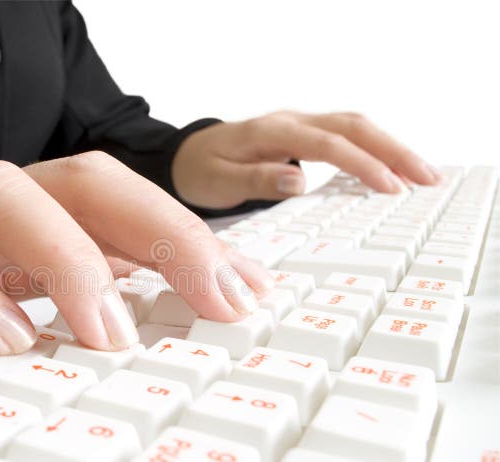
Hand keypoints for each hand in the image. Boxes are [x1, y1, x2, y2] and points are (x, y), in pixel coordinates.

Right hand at [0, 152, 273, 390]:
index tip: (245, 291)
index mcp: (24, 218)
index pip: (119, 201)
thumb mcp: (10, 302)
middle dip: (159, 231)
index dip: (188, 237)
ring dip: (69, 261)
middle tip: (216, 299)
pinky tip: (8, 342)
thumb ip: (74, 303)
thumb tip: (162, 320)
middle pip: (79, 180)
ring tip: (111, 334)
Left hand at [172, 110, 441, 208]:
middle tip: (427, 178)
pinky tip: (392, 169)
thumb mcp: (218, 180)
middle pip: (354, 126)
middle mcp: (291, 122)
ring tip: (423, 175)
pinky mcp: (304, 135)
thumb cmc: (201, 170)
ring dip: (391, 147)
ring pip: (356, 127)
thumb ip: (256, 179)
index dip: (361, 164)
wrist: (186, 156)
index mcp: (272, 133)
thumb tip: (298, 180)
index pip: (328, 144)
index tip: (389, 186)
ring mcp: (300, 126)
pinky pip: (347, 135)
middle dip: (394, 150)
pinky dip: (375, 148)